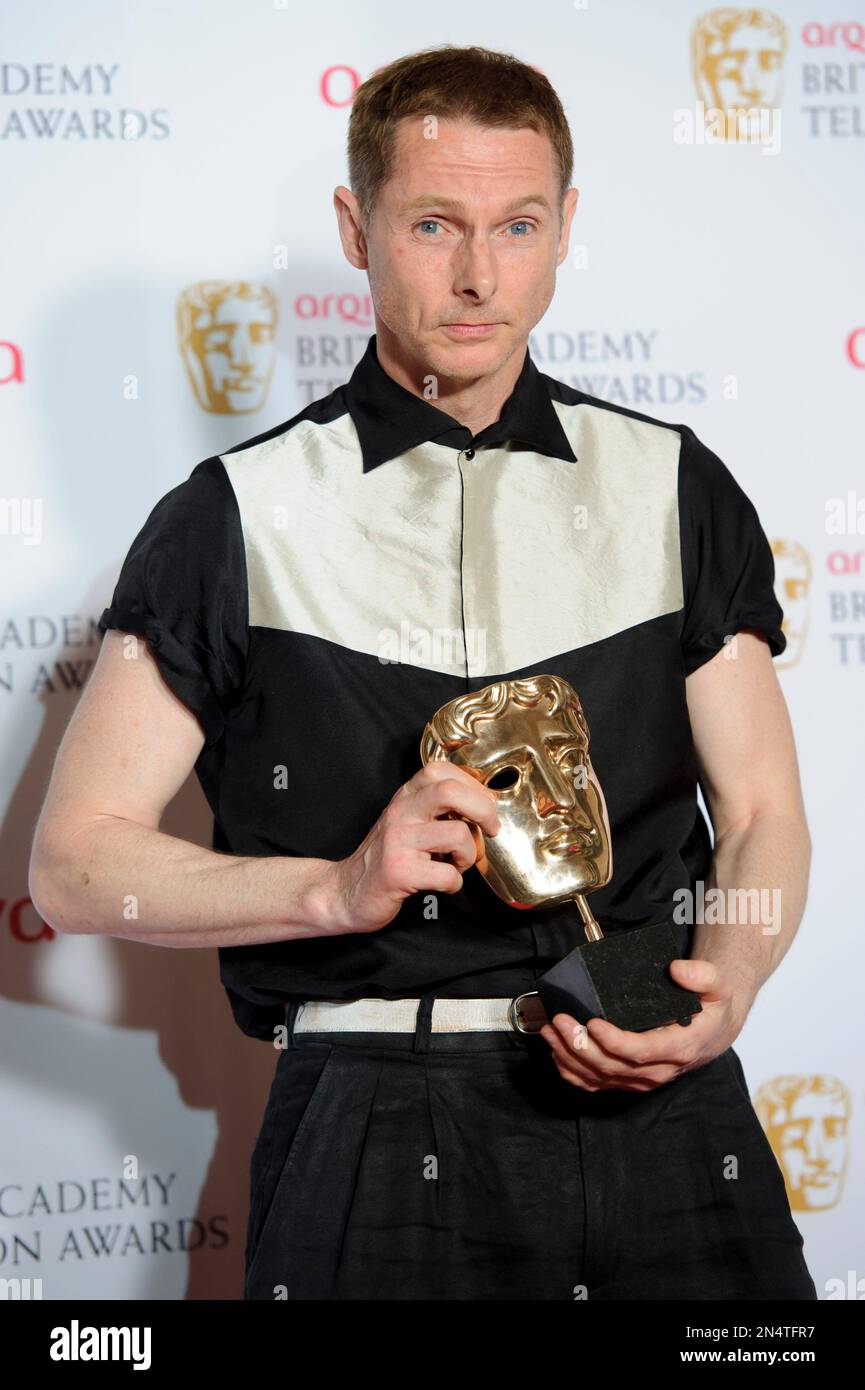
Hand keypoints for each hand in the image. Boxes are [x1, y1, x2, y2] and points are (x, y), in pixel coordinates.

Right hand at [325, 761, 499, 934]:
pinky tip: (444, 884)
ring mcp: (397, 841)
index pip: (442, 770)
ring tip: (457, 864)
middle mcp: (400, 813)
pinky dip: (455, 883)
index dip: (473, 786)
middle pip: (450, 791)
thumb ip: (436, 810)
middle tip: (490, 830)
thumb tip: (483, 807)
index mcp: (405, 797)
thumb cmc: (386, 858)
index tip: (484, 807)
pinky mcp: (398, 872)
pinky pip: (447, 874)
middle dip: (484, 810)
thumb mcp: (408, 823)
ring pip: (457, 834)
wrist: (347, 892)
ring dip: (469, 855)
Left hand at [539, 958, 753, 1091]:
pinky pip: (596, 1084)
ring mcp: (641, 1078)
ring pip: (600, 1077)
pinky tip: (556, 1052)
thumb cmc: (711, 1008)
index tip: (592, 1022)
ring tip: (550, 1031)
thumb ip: (702, 975)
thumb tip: (677, 970)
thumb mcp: (718, 986)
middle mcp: (659, 1069)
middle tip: (561, 1021)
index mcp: (679, 1047)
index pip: (641, 1051)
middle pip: (613, 1066)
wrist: (713, 1032)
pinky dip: (572, 1071)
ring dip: (570, 1057)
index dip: (614, 1041)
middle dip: (581, 1045)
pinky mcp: (628, 1079)